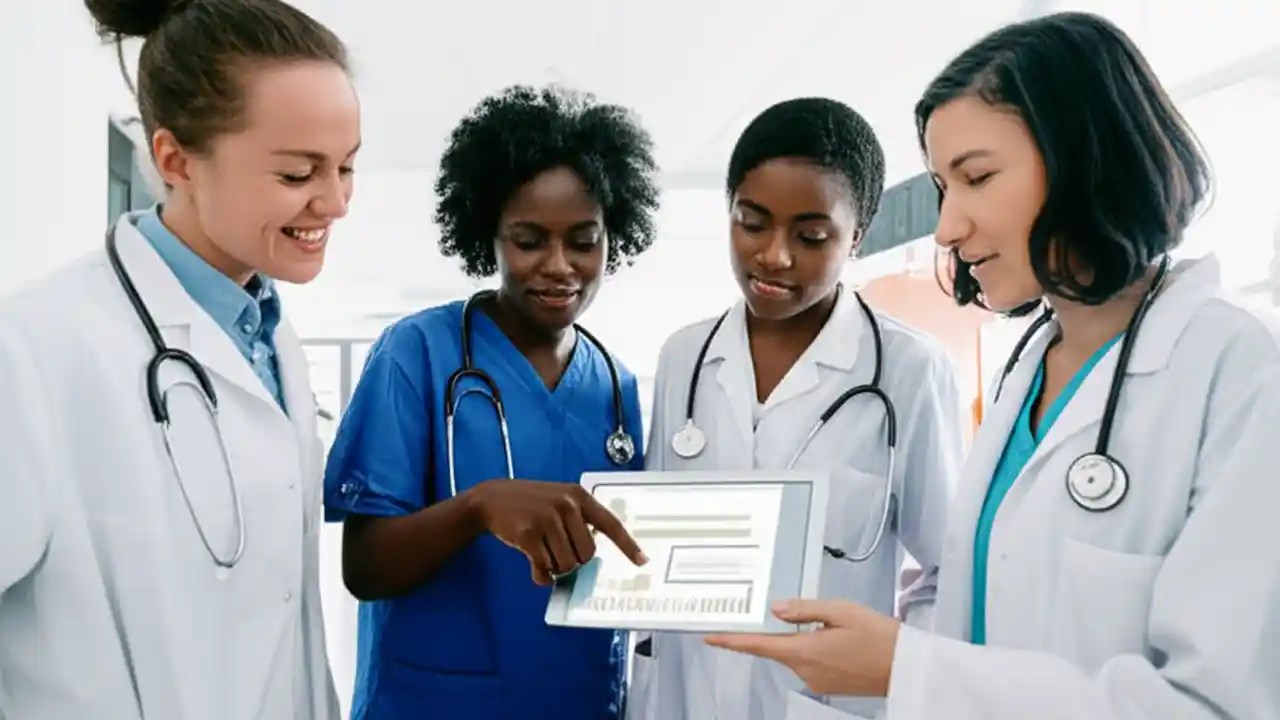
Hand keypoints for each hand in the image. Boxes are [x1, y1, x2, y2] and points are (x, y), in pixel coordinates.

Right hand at [466, 479, 647, 585]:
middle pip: (587, 554)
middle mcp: (566, 505)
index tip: (642, 561)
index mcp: (578, 496)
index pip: (610, 524)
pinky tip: (536, 569)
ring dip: (556, 568)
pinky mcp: (528, 534)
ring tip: (543, 554)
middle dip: (575, 561)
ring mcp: (547, 519)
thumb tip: (591, 555)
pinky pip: (545, 567)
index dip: (627, 545)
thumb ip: (578, 521)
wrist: (492, 499)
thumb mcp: (558, 501)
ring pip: (567, 563)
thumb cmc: (531, 503)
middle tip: (559, 552)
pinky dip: (542, 575)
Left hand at [704, 599, 899, 696]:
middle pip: (780, 647)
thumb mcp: (841, 611)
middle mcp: (806, 671)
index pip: (759, 645)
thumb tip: (776, 609)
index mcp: (805, 651)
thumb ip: (804, 609)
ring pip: (797, 654)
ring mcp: (817, 681)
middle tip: (813, 617)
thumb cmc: (879, 637)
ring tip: (839, 629)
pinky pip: (811, 663)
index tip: (711, 637)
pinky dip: (817, 650)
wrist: (906, 667)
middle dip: (786, 630)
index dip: (732, 641)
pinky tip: (840, 642)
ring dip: (806, 639)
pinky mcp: (828, 686)